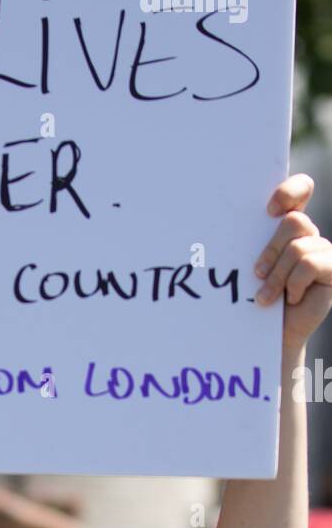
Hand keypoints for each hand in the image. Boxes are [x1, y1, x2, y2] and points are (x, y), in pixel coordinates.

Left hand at [254, 175, 331, 350]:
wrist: (269, 337)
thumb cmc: (251, 300)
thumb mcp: (246, 270)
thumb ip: (244, 245)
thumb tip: (207, 229)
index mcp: (285, 227)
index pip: (300, 190)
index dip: (290, 190)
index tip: (269, 210)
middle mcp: (308, 235)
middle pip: (294, 221)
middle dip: (270, 250)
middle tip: (256, 274)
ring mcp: (322, 252)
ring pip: (298, 248)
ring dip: (277, 276)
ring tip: (265, 298)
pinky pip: (310, 265)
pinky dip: (294, 285)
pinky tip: (292, 299)